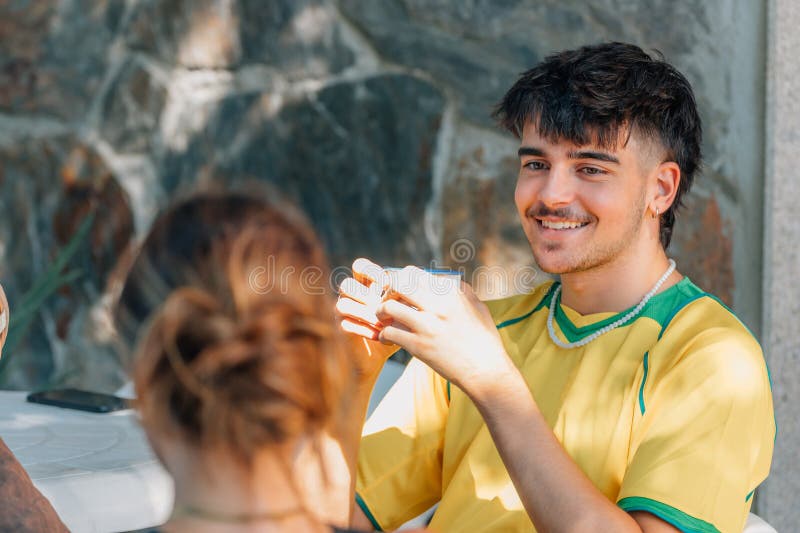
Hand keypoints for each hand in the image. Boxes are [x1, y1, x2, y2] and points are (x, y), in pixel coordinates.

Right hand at [336, 258, 399, 379]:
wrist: (381, 355)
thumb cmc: (396, 327)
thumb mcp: (404, 310)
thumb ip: (408, 297)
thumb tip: (418, 287)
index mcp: (364, 285)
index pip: (359, 267)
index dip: (370, 270)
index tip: (386, 283)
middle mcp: (350, 296)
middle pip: (345, 284)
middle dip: (364, 294)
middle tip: (380, 305)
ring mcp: (343, 313)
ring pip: (342, 304)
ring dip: (364, 313)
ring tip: (381, 323)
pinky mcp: (342, 330)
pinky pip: (345, 324)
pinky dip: (364, 330)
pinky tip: (379, 335)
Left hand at [375, 266, 514, 396]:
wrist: (486, 371)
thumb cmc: (484, 341)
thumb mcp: (479, 308)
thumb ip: (462, 291)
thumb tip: (444, 281)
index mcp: (451, 293)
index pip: (415, 273)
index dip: (401, 279)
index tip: (399, 290)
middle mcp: (438, 305)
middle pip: (399, 283)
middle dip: (388, 291)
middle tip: (388, 301)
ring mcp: (427, 326)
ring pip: (389, 306)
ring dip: (381, 311)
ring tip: (384, 319)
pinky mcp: (419, 346)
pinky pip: (389, 332)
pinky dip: (384, 334)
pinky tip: (388, 338)